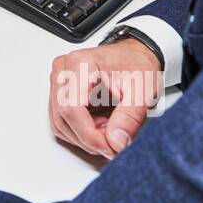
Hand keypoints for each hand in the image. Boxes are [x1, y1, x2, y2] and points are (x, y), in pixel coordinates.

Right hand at [48, 38, 160, 158]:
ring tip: (111, 129)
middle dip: (90, 138)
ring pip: (60, 125)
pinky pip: (63, 122)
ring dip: (86, 137)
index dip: (89, 135)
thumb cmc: (137, 66)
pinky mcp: (60, 93)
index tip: (110, 146)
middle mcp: (63, 71)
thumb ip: (130, 117)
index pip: (70, 108)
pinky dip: (82, 132)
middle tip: (116, 140)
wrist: (135, 57)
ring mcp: (59, 82)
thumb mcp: (142, 91)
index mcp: (80, 64)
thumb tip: (116, 141)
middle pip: (63, 119)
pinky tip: (101, 126)